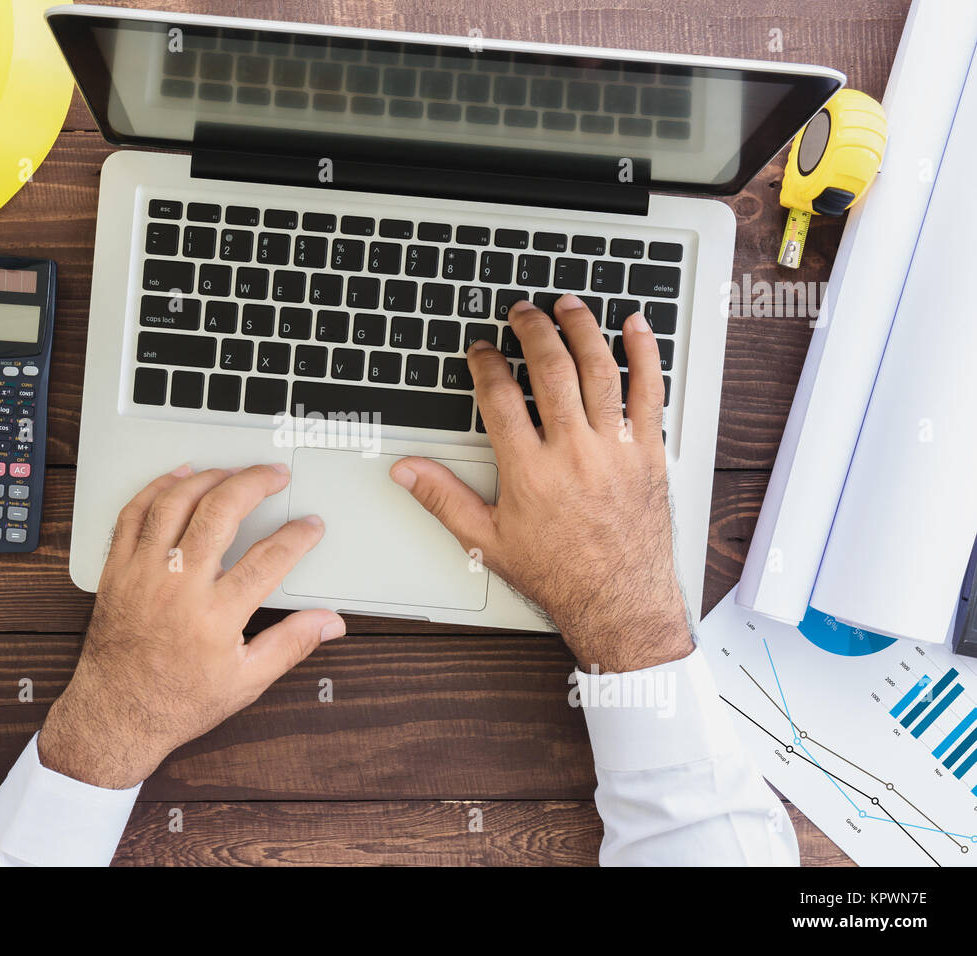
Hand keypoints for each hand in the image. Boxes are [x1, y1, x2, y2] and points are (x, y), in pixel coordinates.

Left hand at [38, 463, 345, 788]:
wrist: (116, 714)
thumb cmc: (177, 700)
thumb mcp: (246, 681)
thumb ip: (290, 644)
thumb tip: (329, 623)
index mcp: (215, 616)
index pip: (269, 559)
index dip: (297, 536)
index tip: (311, 525)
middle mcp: (178, 587)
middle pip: (221, 513)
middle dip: (255, 483)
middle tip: (275, 475)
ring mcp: (143, 573)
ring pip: (176, 503)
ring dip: (209, 478)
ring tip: (233, 471)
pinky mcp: (118, 570)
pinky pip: (134, 514)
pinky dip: (157, 488)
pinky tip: (178, 478)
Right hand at [390, 294, 691, 672]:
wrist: (618, 601)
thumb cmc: (557, 574)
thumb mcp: (487, 540)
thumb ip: (443, 498)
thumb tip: (406, 471)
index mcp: (529, 471)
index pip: (500, 397)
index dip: (486, 364)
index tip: (481, 350)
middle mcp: (573, 453)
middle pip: (550, 370)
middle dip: (532, 331)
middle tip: (521, 313)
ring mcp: (616, 449)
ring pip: (599, 370)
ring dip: (582, 330)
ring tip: (568, 306)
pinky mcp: (650, 452)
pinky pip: (651, 392)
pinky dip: (644, 354)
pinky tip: (635, 327)